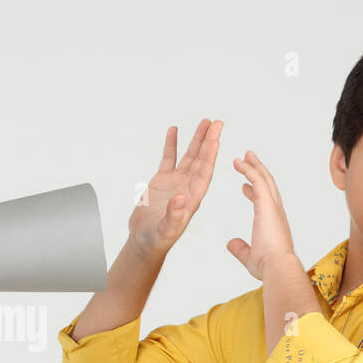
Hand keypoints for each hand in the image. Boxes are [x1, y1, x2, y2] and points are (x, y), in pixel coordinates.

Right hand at [128, 118, 223, 258]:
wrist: (144, 240)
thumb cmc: (157, 239)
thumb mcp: (167, 229)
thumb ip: (174, 215)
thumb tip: (180, 199)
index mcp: (193, 197)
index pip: (204, 173)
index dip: (210, 157)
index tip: (215, 141)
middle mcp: (188, 187)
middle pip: (201, 160)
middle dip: (209, 141)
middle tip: (217, 123)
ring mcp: (176, 182)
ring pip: (189, 156)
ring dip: (197, 139)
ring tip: (205, 122)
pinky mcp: (162, 180)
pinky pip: (169, 158)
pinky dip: (172, 144)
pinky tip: (175, 130)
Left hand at [226, 150, 296, 280]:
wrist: (277, 266)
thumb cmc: (268, 266)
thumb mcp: (249, 257)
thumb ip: (240, 248)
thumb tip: (230, 243)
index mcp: (273, 223)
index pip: (265, 202)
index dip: (255, 192)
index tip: (245, 187)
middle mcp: (276, 211)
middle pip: (268, 184)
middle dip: (258, 171)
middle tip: (249, 159)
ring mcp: (273, 206)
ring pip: (265, 179)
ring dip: (254, 165)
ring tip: (244, 154)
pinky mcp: (267, 204)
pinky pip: (258, 181)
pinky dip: (249, 169)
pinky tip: (238, 162)